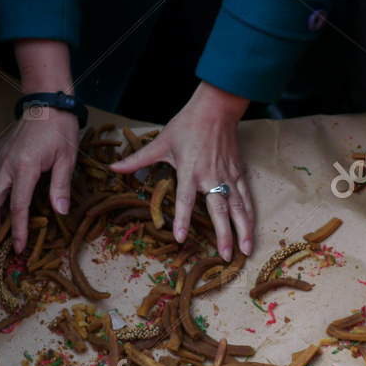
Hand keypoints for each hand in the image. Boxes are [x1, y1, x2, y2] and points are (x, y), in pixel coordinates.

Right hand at [0, 109, 79, 253]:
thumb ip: (61, 186)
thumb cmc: (60, 129)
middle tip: (1, 239)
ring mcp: (1, 160)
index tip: (18, 247)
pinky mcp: (1, 157)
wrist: (47, 103)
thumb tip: (60, 212)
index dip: (17, 229)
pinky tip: (2, 204)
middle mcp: (7, 165)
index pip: (17, 206)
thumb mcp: (67, 157)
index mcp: (25, 167)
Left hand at [110, 82, 252, 260]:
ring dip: (243, 230)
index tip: (180, 238)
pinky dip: (250, 215)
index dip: (181, 218)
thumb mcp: (160, 142)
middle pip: (219, 210)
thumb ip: (137, 160)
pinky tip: (252, 230)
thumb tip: (113, 167)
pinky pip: (247, 197)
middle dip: (223, 235)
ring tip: (246, 251)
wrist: (216, 108)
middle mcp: (211, 177)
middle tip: (225, 256)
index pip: (185, 199)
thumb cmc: (187, 125)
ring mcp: (228, 176)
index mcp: (190, 170)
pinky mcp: (238, 173)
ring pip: (238, 207)